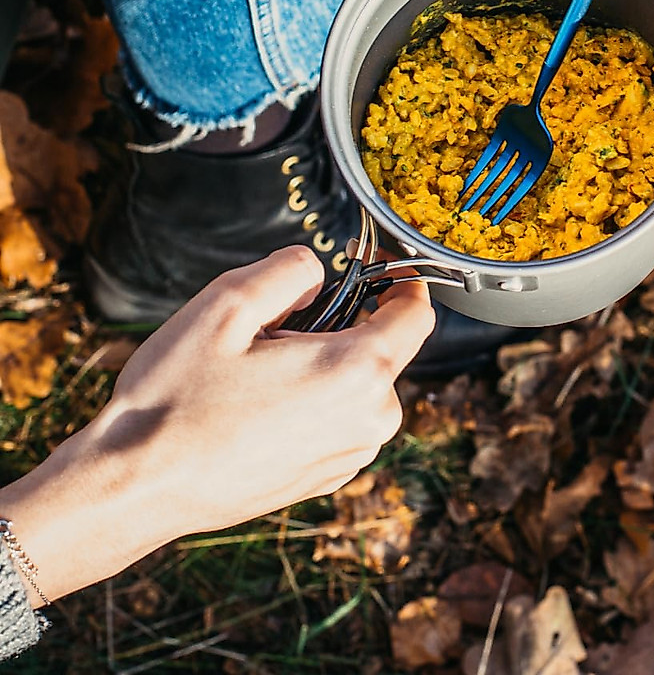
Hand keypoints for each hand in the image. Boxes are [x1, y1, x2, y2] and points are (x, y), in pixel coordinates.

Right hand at [0, 247, 433, 602]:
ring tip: (260, 373)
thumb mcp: (226, 304)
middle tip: (278, 327)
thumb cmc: (176, 400)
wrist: (136, 490)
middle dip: (345, 323)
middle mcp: (370, 419)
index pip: (417, 312)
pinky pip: (342, 419)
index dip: (400, 280)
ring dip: (328, 364)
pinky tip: (260, 407)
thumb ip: (289, 269)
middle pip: (386, 347)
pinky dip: (317, 400)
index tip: (373, 264)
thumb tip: (318, 274)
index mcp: (359, 371)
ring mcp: (352, 455)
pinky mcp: (329, 478)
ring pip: (362, 384)